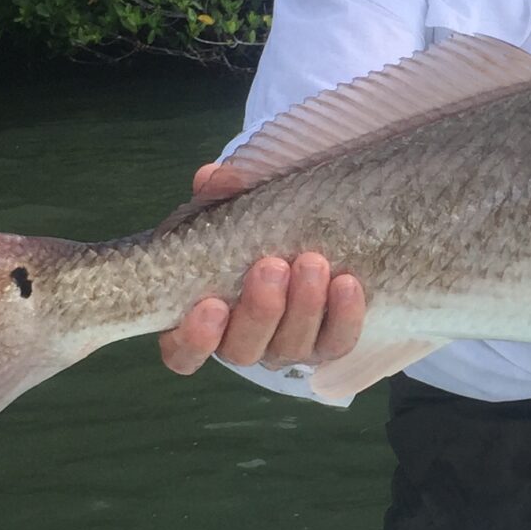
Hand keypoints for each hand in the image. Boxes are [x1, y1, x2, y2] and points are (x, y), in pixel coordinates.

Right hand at [158, 160, 365, 374]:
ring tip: (312, 263)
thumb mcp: (228, 214)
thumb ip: (217, 198)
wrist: (299, 242)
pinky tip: (347, 283)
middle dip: (260, 309)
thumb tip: (215, 177)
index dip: (194, 339)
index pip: (182, 352)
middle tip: (271, 266)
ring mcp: (283, 348)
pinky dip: (344, 316)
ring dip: (303, 307)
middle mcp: (240, 344)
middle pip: (243, 349)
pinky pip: (336, 342)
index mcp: (200, 324)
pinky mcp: (326, 345)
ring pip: (290, 346)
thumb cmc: (247, 235)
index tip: (210, 305)